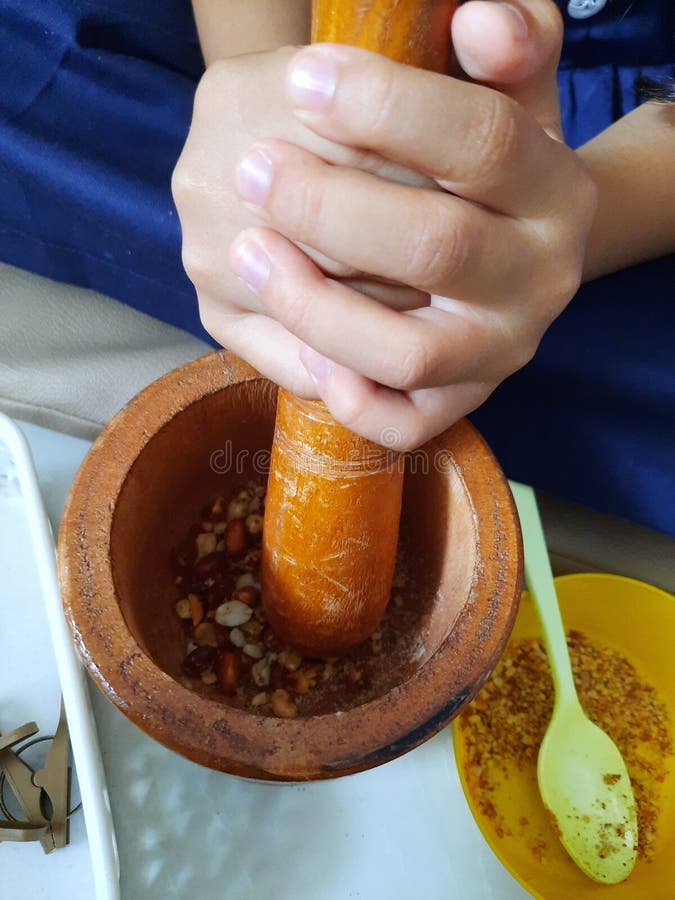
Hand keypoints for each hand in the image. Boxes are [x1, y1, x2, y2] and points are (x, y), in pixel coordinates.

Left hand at [173, 0, 596, 449]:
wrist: (520, 249)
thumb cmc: (489, 163)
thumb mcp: (510, 90)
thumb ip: (508, 42)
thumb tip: (477, 21)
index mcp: (554, 189)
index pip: (482, 143)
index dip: (389, 108)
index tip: (305, 79)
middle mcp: (537, 281)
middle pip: (437, 248)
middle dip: (330, 207)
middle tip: (251, 166)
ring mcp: (497, 353)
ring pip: (406, 353)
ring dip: (315, 306)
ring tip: (244, 250)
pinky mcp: (459, 403)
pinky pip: (402, 424)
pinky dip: (344, 395)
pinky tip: (297, 341)